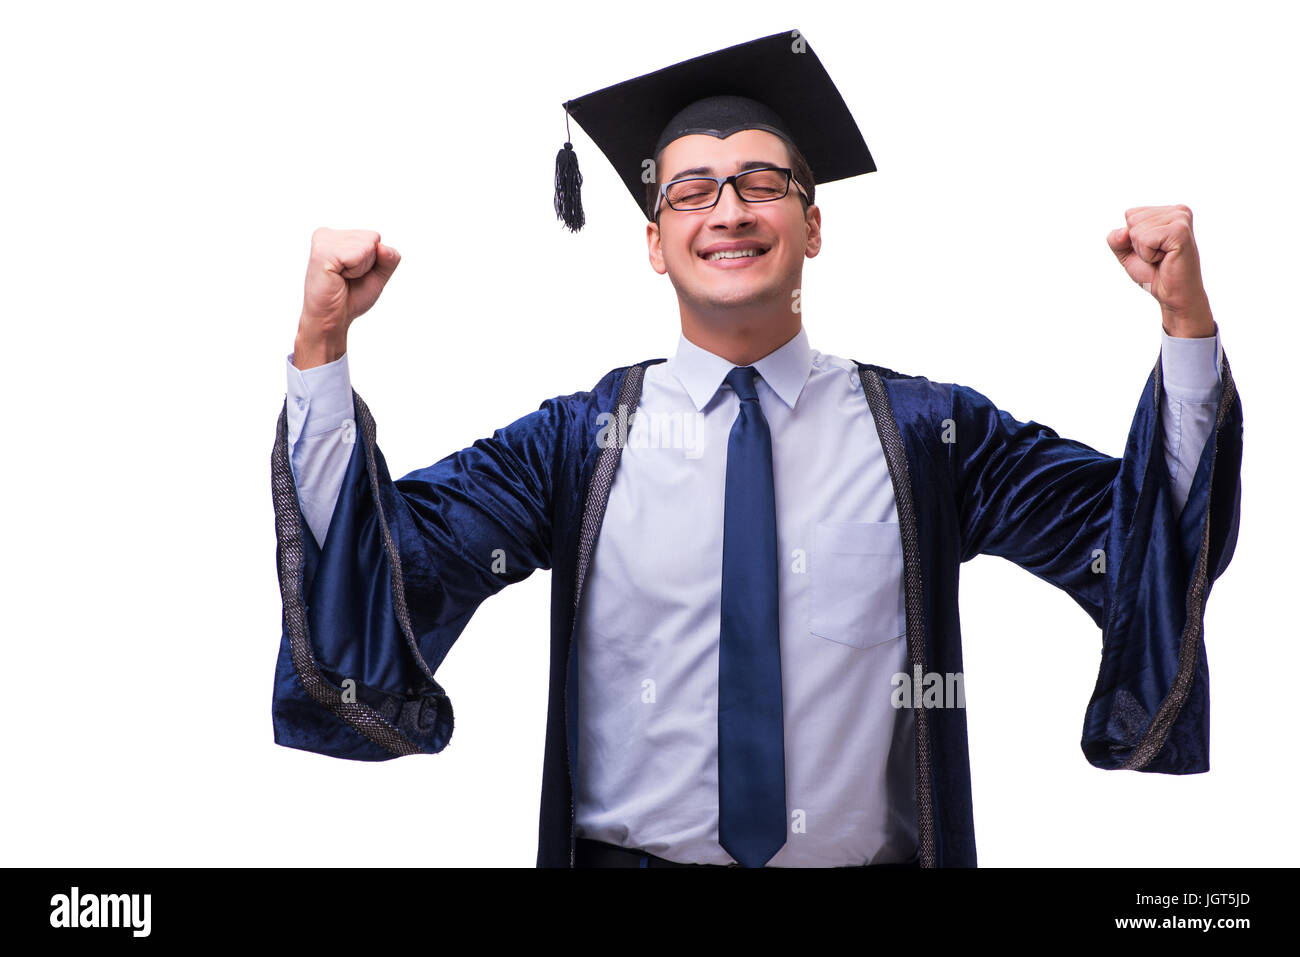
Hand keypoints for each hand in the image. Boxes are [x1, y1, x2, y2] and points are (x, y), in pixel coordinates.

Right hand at [294, 227, 400, 367]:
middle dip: (368, 264)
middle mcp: (327, 234)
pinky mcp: (322, 252)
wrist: (333, 320)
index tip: (353, 274)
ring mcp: (323, 241)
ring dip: (360, 268)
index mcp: (337, 236)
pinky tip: (338, 278)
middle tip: (347, 278)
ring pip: (367, 245)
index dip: (373, 261)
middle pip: (373, 238)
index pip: (375, 237)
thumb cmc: (351, 298)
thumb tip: (383, 247)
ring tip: (341, 278)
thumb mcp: (378, 275)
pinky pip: (357, 255)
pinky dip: (355, 271)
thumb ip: (389, 258)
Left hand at [1106, 205, 1213, 336]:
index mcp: (1168, 211)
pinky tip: (1165, 258)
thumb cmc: (1153, 273)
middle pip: (1132, 220)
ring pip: (1136, 230)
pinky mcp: (1180, 231)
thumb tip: (1123, 232)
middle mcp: (1177, 210)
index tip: (1152, 249)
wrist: (1172, 294)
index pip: (1130, 214)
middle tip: (1158, 256)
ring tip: (1162, 257)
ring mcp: (1181, 218)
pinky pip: (1145, 239)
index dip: (1132, 238)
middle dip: (1137, 244)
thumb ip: (1116, 238)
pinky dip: (1148, 255)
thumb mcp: (1127, 252)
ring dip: (1144, 250)